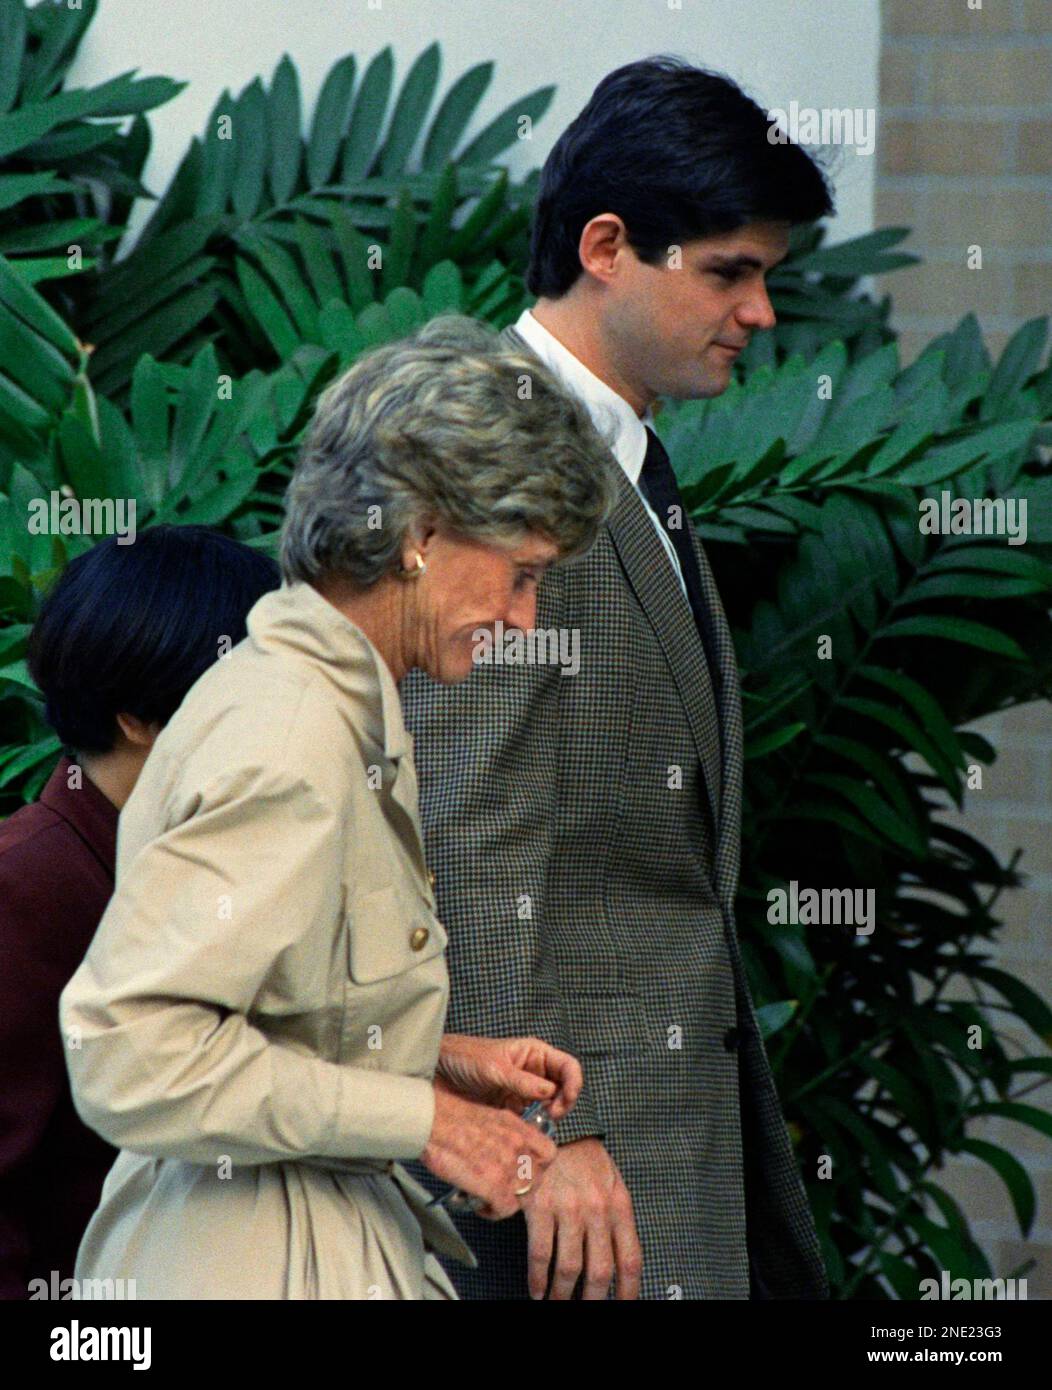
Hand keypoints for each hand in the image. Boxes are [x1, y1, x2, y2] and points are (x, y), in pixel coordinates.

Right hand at [420, 1085, 557, 1219]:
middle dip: (520, 1188)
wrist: (429, 1120)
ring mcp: (506, 1165)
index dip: (538, 1167)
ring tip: (489, 1200)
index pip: (549, 1154)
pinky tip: (479, 1205)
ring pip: (522, 1197)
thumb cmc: (449, 1116)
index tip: (524, 1172)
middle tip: (502, 1190)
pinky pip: (505, 1209)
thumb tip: (511, 1153)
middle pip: (536, 1179)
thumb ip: (507, 1134)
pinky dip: (493, 1212)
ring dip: (506, 1202)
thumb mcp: (490, 1116)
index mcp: (517, 1127)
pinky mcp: (492, 1184)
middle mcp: (516, 1145)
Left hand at [436, 1034, 581, 1121]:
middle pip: (564, 1088)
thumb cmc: (465, 1058)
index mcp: (535, 1054)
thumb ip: (521, 1080)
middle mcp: (534, 1071)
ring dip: (550, 1117)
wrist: (438, 1070)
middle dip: (564, 1103)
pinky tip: (524, 1132)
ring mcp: (525, 1091)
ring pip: (550, 1106)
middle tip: (552, 1117)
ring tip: (538, 1125)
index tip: (565, 1102)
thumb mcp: (494, 1068)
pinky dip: (533, 1127)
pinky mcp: (513, 1107)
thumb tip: (550, 1091)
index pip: (568, 1066)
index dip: (574, 1083)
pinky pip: (532, 1118)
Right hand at [522, 1137, 640, 1299]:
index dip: (628, 1290)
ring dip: (562, 1295)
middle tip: (585, 1311)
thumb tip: (619, 1260)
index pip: (630, 1258)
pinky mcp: (540, 1205)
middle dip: (593, 1300)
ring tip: (556, 1304)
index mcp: (619, 1204)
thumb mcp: (610, 1180)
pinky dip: (538, 1278)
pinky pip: (541, 1253)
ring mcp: (568, 1207)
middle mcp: (597, 1209)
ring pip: (570, 1267)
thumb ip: (616, 1216)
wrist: (551, 1125)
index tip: (623, 1306)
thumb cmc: (582, 1156)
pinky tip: (536, 1290)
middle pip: (600, 1270)